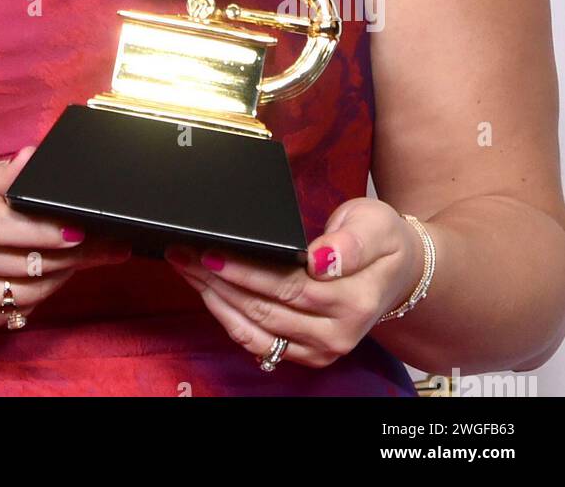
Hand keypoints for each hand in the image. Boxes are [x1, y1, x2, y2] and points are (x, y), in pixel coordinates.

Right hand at [0, 146, 131, 334]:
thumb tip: (36, 160)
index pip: (2, 225)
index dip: (46, 228)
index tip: (81, 225)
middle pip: (27, 260)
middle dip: (76, 252)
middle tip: (111, 241)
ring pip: (30, 290)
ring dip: (66, 273)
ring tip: (94, 254)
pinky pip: (18, 309)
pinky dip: (42, 291)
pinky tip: (57, 273)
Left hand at [163, 197, 426, 368]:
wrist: (398, 273)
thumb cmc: (382, 242)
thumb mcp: (375, 226)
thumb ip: (350, 242)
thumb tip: (321, 260)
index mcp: (354, 300)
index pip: (287, 286)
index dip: (245, 270)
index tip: (210, 251)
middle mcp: (337, 333)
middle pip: (264, 308)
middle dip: (217, 280)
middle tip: (182, 252)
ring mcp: (320, 349)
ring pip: (255, 329)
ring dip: (214, 299)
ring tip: (184, 268)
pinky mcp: (305, 355)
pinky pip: (259, 342)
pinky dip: (228, 318)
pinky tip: (207, 293)